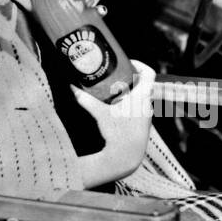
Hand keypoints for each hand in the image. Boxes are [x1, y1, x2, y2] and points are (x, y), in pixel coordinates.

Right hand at [73, 60, 155, 184]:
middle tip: (116, 75)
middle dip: (131, 78)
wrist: (126, 157)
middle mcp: (148, 105)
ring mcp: (147, 116)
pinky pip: (139, 109)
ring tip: (115, 91)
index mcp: (142, 97)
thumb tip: (72, 88)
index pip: (149, 74)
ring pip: (142, 98)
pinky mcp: (143, 126)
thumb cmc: (117, 134)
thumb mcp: (100, 114)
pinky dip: (130, 105)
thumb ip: (86, 100)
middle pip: (144, 84)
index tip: (128, 63)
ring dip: (131, 93)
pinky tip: (117, 109)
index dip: (141, 65)